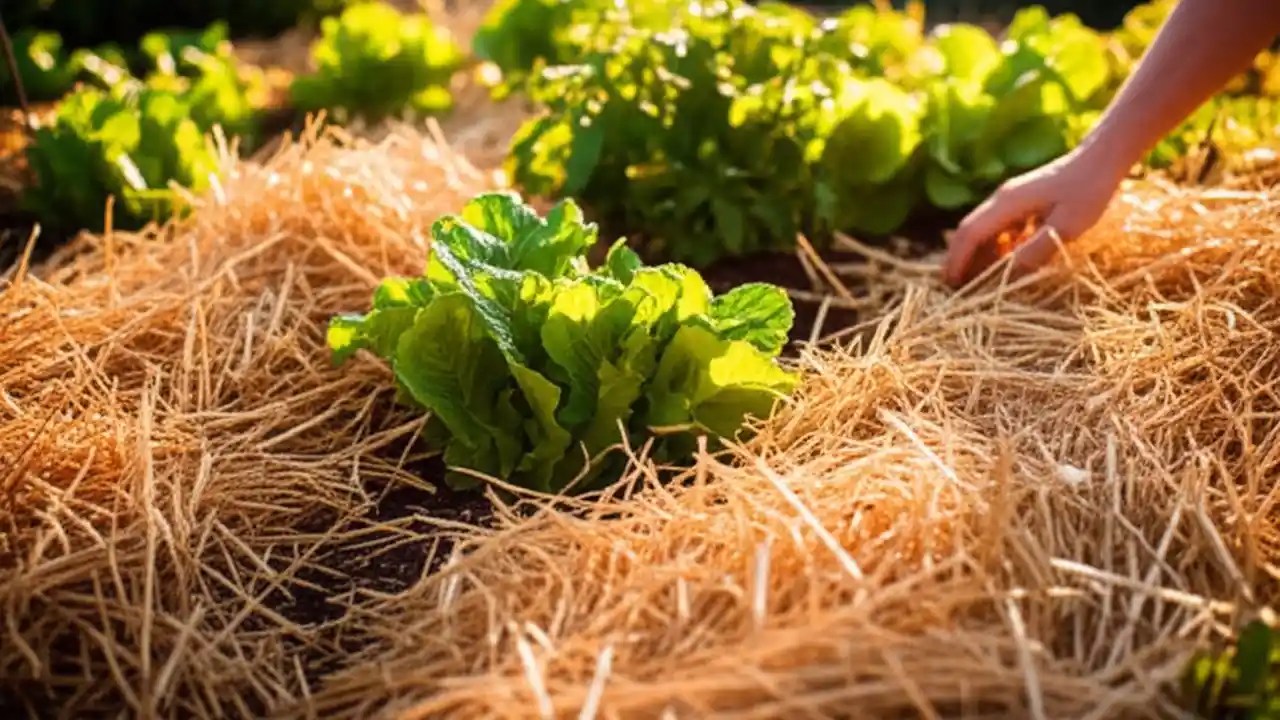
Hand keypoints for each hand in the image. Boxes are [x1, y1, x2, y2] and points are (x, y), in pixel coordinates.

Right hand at [942, 143, 1128, 287]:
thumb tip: (1008, 275)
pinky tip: (1007, 261)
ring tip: (979, 281)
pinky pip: (1000, 227)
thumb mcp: (1066, 227)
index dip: (958, 260)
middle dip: (960, 259)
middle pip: (969, 230)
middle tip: (957, 287)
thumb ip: (1036, 250)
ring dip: (979, 254)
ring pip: (984, 230)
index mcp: (1007, 203)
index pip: (970, 233)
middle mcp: (1001, 199)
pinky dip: (996, 246)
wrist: (1101, 159)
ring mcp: (1010, 199)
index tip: (951, 284)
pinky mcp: (1022, 201)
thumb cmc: (1088, 191)